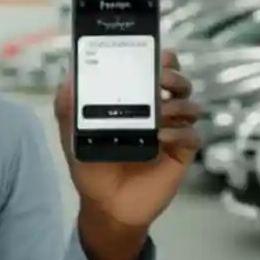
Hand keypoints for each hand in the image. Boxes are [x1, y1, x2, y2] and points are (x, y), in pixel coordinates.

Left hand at [54, 50, 200, 230]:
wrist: (106, 205)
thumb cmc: (92, 166)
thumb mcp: (73, 134)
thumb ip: (67, 106)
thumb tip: (68, 77)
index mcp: (135, 100)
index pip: (156, 69)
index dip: (161, 58)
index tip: (156, 54)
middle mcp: (158, 111)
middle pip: (179, 82)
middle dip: (174, 76)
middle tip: (161, 81)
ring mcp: (172, 132)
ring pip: (191, 106)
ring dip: (178, 103)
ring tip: (159, 112)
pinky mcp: (181, 154)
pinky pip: (192, 136)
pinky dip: (180, 133)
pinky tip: (160, 138)